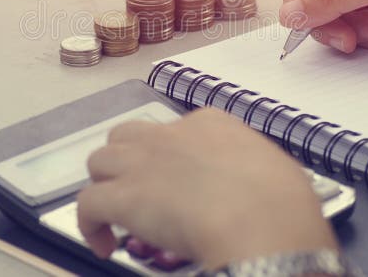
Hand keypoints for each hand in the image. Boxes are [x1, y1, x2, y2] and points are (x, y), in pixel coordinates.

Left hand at [77, 109, 336, 269]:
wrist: (261, 221)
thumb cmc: (281, 202)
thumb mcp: (276, 169)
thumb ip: (252, 168)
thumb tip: (253, 184)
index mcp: (210, 124)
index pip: (174, 130)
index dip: (169, 158)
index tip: (176, 184)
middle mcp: (169, 135)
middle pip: (127, 137)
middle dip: (126, 162)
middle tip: (139, 192)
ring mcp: (142, 162)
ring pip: (99, 161)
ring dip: (105, 186)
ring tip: (116, 217)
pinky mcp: (123, 196)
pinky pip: (85, 203)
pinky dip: (88, 224)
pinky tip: (103, 244)